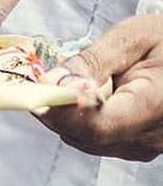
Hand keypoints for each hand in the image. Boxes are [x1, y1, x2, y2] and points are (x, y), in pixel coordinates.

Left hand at [38, 14, 162, 161]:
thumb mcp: (134, 38)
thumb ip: (92, 61)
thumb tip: (51, 82)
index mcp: (156, 106)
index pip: (96, 126)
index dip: (60, 114)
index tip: (35, 95)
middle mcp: (152, 137)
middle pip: (85, 136)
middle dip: (56, 111)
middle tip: (37, 85)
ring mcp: (147, 147)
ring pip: (86, 140)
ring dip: (67, 116)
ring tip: (65, 87)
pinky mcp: (139, 147)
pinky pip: (97, 140)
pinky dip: (82, 121)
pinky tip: (85, 99)